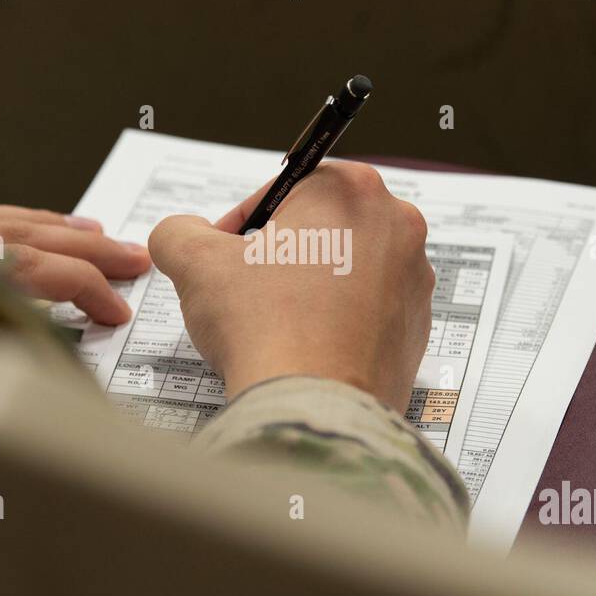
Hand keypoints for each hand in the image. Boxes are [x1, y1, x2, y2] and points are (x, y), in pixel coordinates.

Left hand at [0, 187, 149, 324]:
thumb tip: (32, 362)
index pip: (32, 269)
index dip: (84, 287)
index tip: (116, 310)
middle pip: (26, 237)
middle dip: (88, 248)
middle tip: (132, 258)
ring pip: (0, 218)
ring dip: (56, 227)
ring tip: (96, 233)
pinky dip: (7, 215)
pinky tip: (27, 221)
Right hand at [148, 162, 433, 410]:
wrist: (313, 406)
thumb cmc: (264, 325)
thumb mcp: (195, 263)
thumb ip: (179, 231)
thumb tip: (182, 234)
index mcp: (352, 189)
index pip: (283, 190)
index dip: (242, 223)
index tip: (222, 253)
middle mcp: (397, 225)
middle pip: (320, 228)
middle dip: (279, 254)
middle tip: (244, 289)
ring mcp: (414, 278)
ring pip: (345, 269)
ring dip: (307, 288)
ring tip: (272, 322)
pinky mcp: (417, 326)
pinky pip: (367, 312)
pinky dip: (335, 322)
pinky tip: (303, 346)